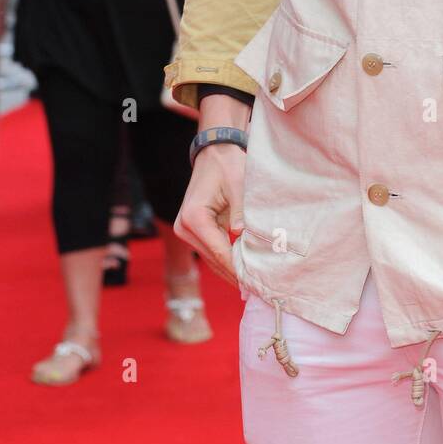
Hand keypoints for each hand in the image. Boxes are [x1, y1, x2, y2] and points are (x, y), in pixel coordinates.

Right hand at [174, 142, 246, 288]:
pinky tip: (242, 271)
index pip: (219, 251)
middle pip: (213, 259)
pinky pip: (211, 250)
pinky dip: (226, 259)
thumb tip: (242, 238)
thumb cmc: (228, 166)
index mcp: (194, 217)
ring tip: (252, 285)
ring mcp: (186, 230)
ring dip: (230, 270)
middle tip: (257, 290)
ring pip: (211, 258)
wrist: (214, 153)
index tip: (253, 284)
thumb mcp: (239, 186)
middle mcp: (185, 227)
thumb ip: (241, 213)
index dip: (236, 269)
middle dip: (234, 274)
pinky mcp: (192, 230)